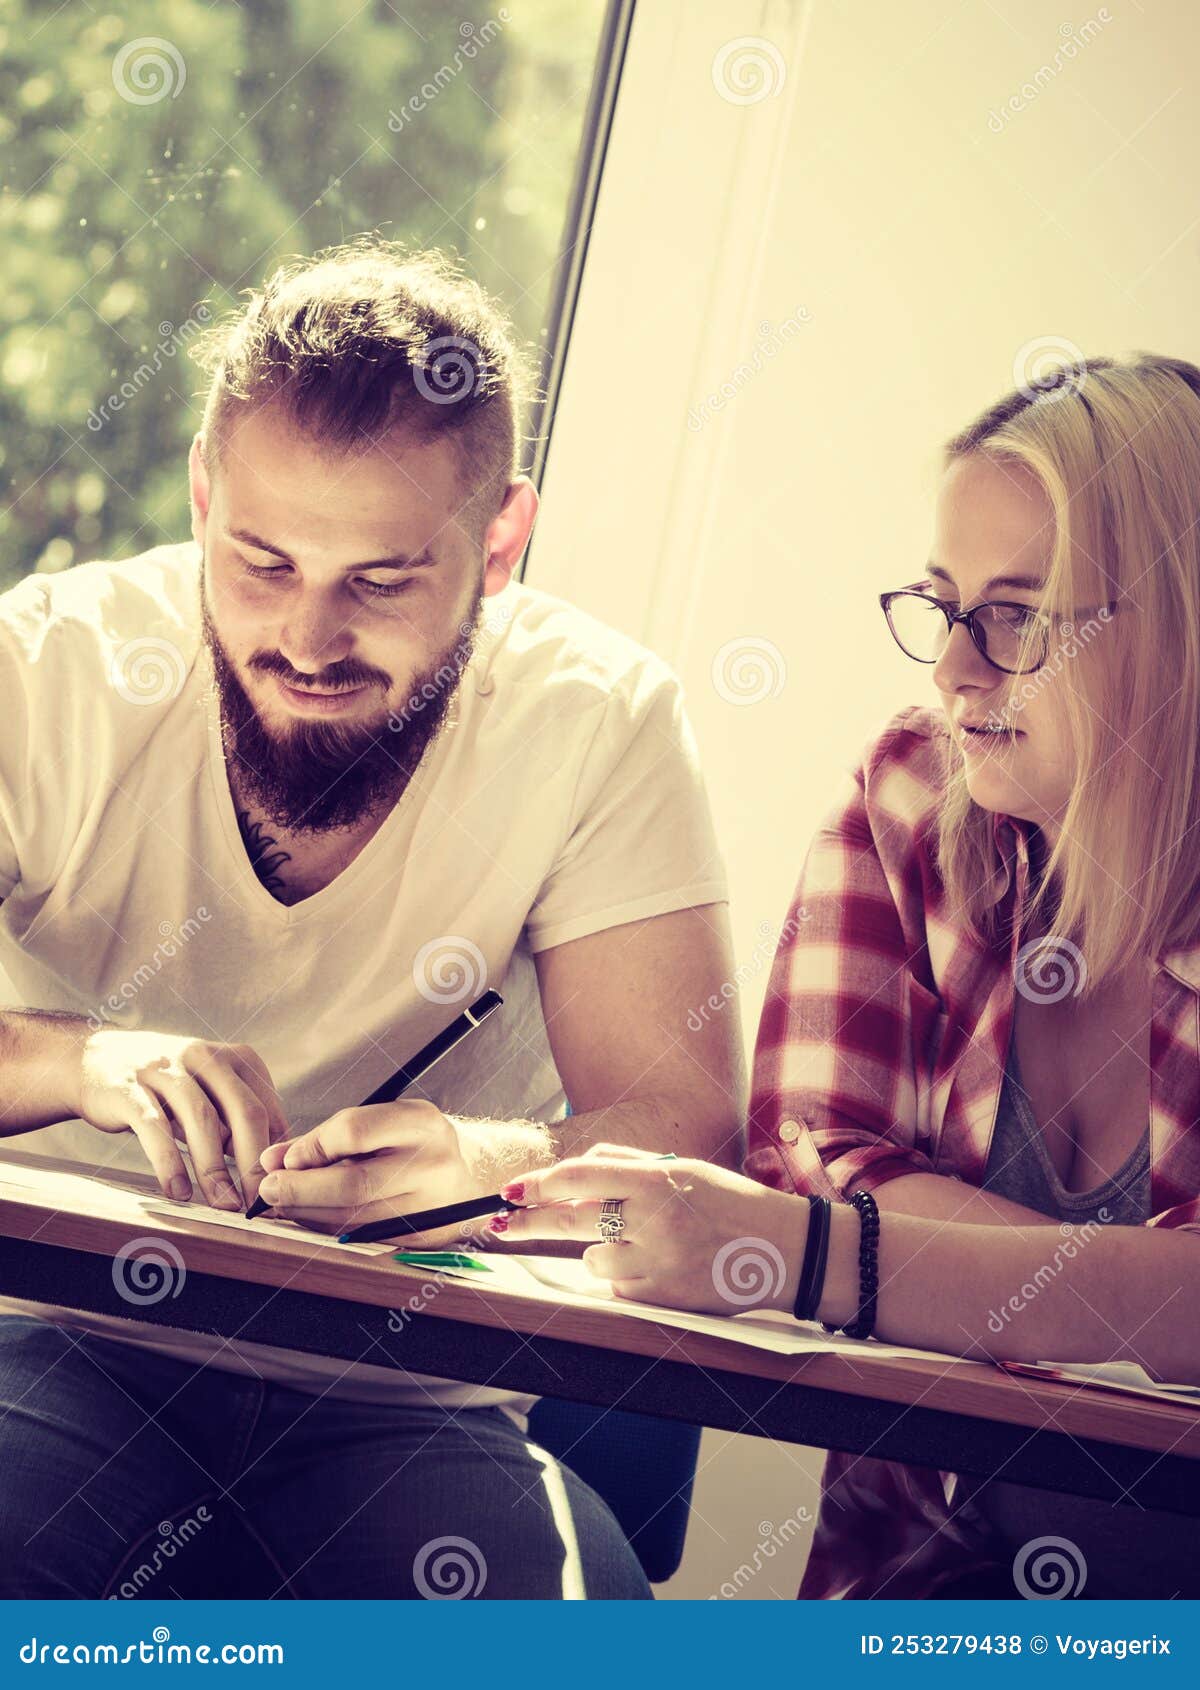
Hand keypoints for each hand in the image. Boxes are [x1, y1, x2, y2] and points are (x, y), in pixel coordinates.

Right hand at [77, 1029, 289, 1208]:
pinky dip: (170, 1163)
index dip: (276, 1152)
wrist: (93, 1061)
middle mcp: (205, 1056)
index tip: (278, 1188)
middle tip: (258, 1202)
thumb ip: (239, 1122)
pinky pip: (155, 1129)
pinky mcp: (130, 1088)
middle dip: (254, 1163)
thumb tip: (270, 1170)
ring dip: (216, 1169)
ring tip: (224, 1205)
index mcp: (235, 1058)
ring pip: (203, 1121)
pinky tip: (178, 1192)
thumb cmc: (165, 1087)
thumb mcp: (209, 1093)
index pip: (269, 1108)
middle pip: (245, 1111)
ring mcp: (166, 1069)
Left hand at [254, 1100, 481, 1237]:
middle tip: (268, 1190)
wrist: (465, 1178)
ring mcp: (431, 1207)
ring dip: (307, 1214)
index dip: (312, 1148)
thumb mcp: (380, 1122)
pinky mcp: (422, 1240)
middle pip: (353, 1184)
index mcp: (421, 1124)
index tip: (285, 1159)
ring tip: (282, 1205)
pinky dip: (328, 1230)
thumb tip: (271, 1159)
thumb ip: (325, 1137)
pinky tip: (310, 1220)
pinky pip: (363, 1239)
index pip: (355, 1132)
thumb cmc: (411, 1144)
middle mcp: (432, 1165)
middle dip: (301, 1190)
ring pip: (354, 1219)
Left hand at [495, 1143, 807, 1313]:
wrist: (784, 1250)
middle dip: (529, 1221)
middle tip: (501, 1221)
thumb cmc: (728, 1202)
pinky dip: (627, 1278)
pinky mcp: (664, 1300)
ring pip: (593, 1258)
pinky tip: (661, 1267)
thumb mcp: (682, 1169)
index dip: (539, 1183)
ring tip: (645, 1242)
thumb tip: (572, 1170)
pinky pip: (619, 1288)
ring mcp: (659, 1264)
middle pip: (570, 1220)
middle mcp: (655, 1220)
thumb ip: (627, 1165)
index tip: (511, 1189)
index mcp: (658, 1179)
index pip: (581, 1176)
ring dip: (603, 1251)